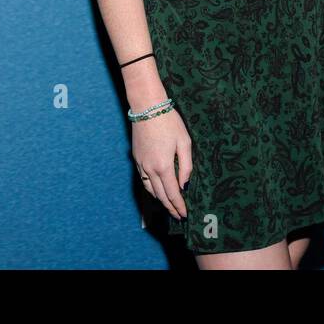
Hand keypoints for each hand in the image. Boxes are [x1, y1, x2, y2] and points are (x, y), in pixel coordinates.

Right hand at [131, 105, 191, 219]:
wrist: (147, 107)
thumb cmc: (169, 122)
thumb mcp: (184, 142)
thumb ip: (186, 165)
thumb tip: (184, 185)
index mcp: (163, 166)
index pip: (172, 193)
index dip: (179, 206)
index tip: (184, 214)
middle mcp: (150, 169)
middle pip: (160, 195)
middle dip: (170, 207)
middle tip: (178, 216)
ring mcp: (141, 165)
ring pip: (150, 190)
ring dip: (160, 200)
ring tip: (169, 206)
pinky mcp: (137, 159)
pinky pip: (144, 180)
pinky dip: (152, 189)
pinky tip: (157, 191)